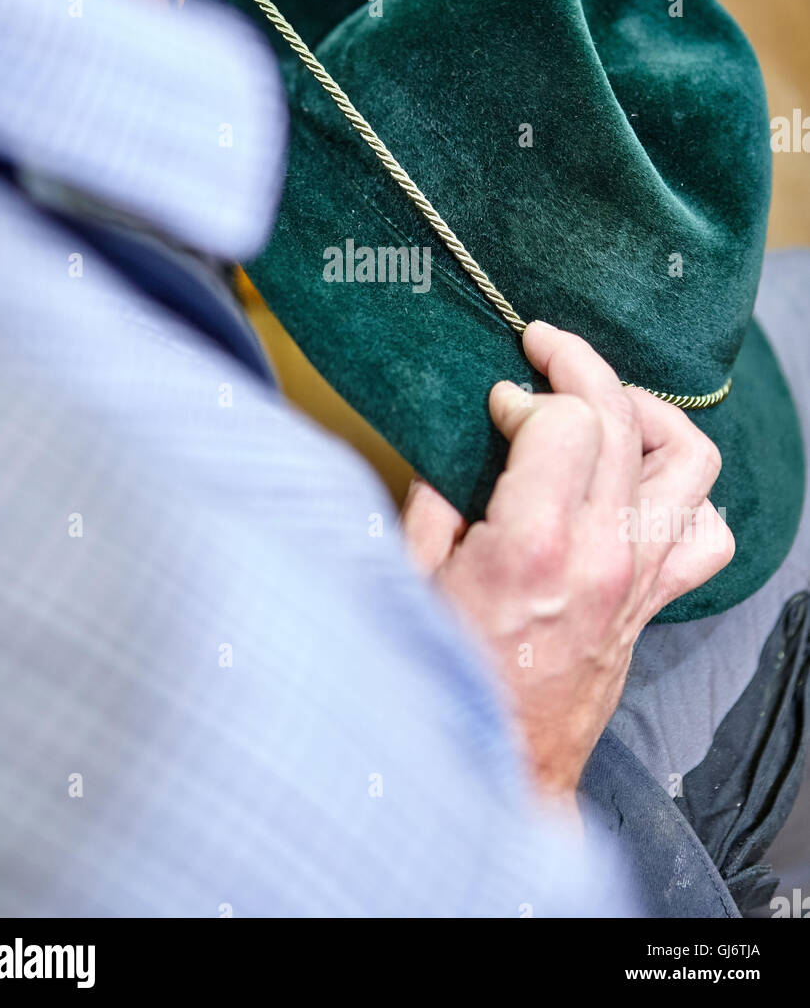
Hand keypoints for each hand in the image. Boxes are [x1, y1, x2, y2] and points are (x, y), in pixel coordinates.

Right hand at [401, 321, 733, 802]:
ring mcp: (639, 580)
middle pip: (623, 421)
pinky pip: (708, 532)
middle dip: (579, 366)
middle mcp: (602, 557)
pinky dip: (685, 494)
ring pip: (689, 463)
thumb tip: (463, 432)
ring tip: (605, 404)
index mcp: (535, 547)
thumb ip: (438, 492)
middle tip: (544, 351)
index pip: (568, 420)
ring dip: (648, 416)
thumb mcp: (413, 575)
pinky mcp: (654, 602)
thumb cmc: (444, 678)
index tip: (497, 402)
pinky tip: (638, 484)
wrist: (499, 768)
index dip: (527, 394)